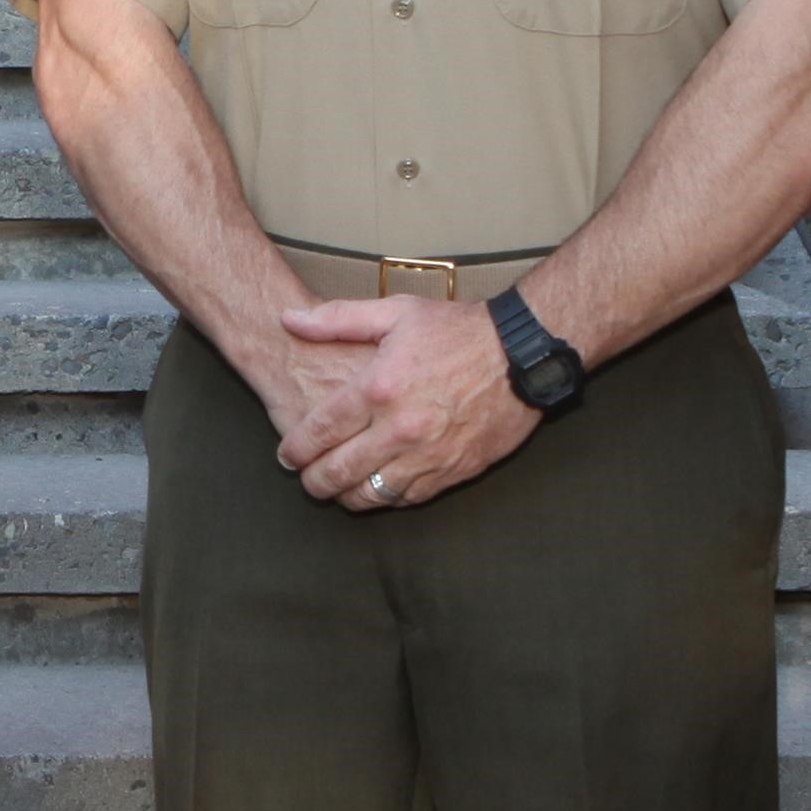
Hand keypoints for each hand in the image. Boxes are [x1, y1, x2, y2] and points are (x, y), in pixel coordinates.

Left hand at [275, 295, 536, 509]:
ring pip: (370, 494)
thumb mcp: (396, 312)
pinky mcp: (454, 471)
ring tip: (337, 489)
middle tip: (306, 479)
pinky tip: (376, 488)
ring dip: (346, 496)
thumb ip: (337, 319)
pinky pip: (408, 498)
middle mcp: (399, 428)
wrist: (523, 354)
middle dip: (313, 481)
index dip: (296, 449)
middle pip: (338, 472)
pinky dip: (386, 497)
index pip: (320, 431)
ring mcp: (428, 455)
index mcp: (378, 388)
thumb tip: (289, 319)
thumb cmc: (457, 330)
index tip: (287, 456)